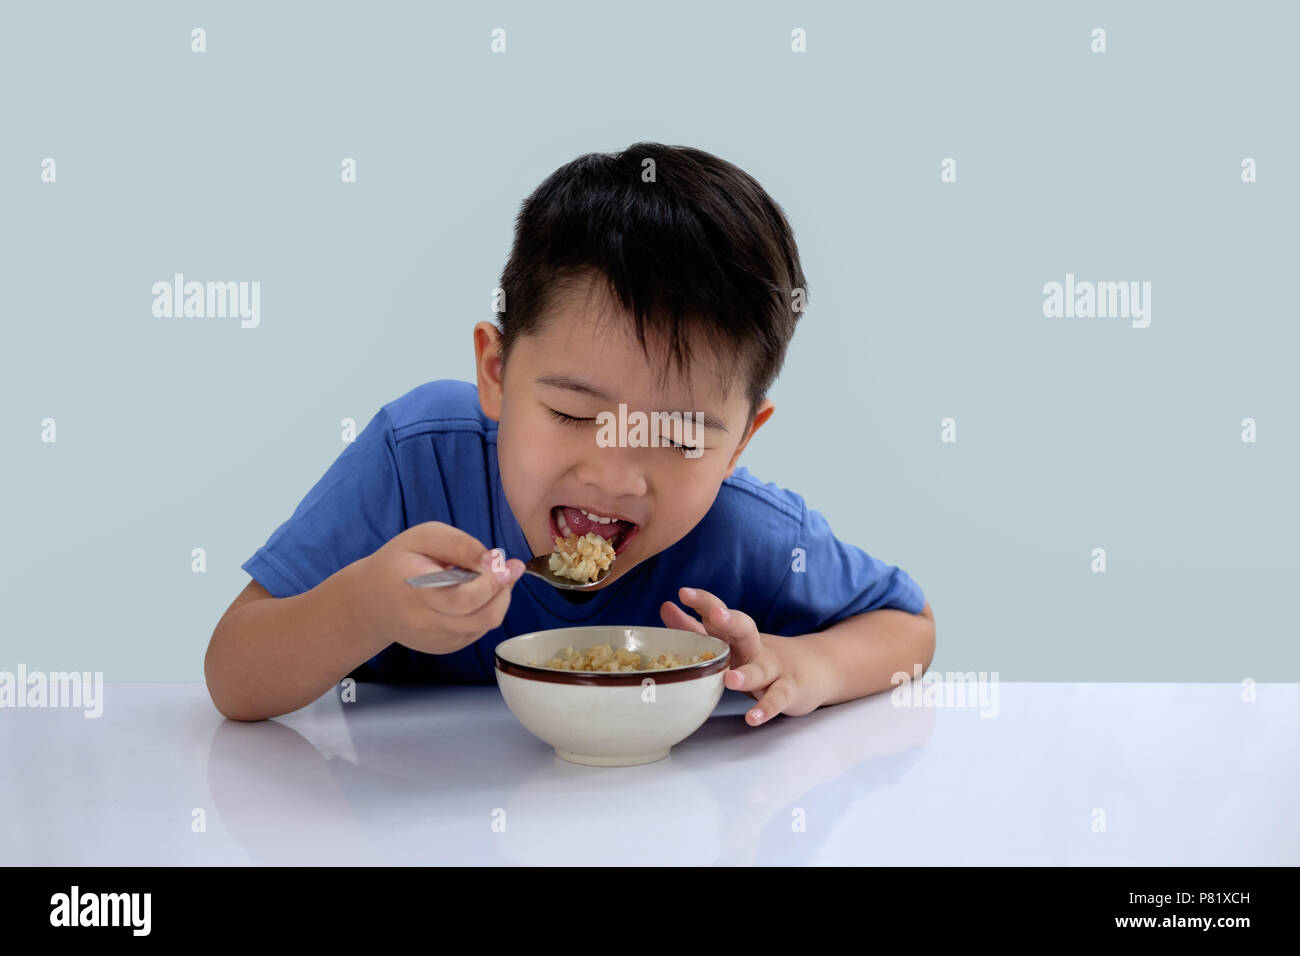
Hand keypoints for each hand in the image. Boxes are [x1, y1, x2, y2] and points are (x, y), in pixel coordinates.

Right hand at [356, 521, 525, 654]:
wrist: (372, 601)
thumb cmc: (399, 562)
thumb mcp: (424, 537)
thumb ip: (460, 545)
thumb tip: (494, 560)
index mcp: (417, 593)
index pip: (464, 598)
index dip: (492, 583)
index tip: (507, 564)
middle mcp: (427, 623)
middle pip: (483, 617)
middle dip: (504, 591)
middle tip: (509, 569)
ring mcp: (437, 640)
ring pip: (485, 625)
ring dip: (499, 600)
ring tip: (492, 578)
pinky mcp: (444, 647)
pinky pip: (477, 631)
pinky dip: (486, 611)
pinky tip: (475, 594)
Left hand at [660, 587, 823, 725]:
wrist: (814, 667)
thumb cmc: (758, 655)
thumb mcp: (730, 641)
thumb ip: (696, 628)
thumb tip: (665, 607)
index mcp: (736, 634)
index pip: (720, 612)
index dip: (704, 601)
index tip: (683, 592)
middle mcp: (754, 647)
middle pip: (745, 629)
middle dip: (730, 620)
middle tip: (715, 613)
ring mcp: (773, 668)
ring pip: (760, 669)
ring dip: (746, 674)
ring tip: (729, 680)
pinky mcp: (788, 690)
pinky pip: (777, 699)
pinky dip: (766, 708)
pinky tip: (752, 717)